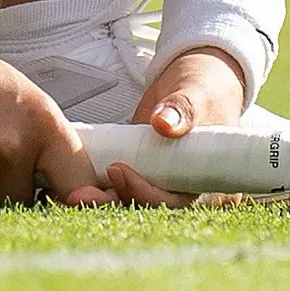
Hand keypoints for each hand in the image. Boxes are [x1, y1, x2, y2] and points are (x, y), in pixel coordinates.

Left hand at [96, 47, 251, 207]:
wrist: (190, 84)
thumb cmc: (202, 88)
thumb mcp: (195, 93)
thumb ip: (182, 108)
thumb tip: (163, 124)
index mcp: (210, 177)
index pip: (177, 200)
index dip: (148, 193)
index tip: (118, 171)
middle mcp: (189, 188)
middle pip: (153, 206)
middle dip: (119, 200)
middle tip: (84, 194)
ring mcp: (166, 182)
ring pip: (136, 201)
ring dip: (108, 198)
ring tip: (79, 194)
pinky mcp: (146, 174)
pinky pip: (126, 187)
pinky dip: (106, 187)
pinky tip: (83, 185)